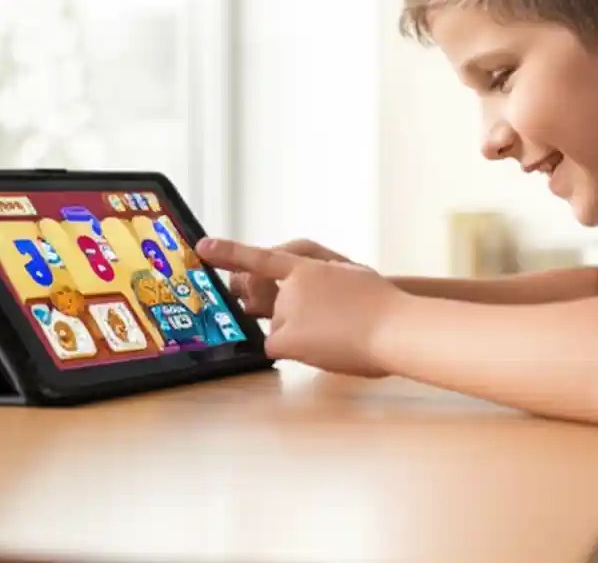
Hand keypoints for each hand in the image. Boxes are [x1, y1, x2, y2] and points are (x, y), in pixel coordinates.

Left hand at [197, 238, 400, 376]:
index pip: (261, 258)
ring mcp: (285, 311)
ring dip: (302, 336)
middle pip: (276, 308)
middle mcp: (290, 286)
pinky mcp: (284, 336)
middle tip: (331, 323)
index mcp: (308, 267)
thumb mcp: (353, 276)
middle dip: (294, 318)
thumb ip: (324, 280)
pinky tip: (324, 347)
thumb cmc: (384, 307)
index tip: (203, 246)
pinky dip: (296, 350)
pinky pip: (277, 347)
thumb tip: (308, 300)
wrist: (394, 327)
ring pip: (280, 329)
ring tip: (339, 335)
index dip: (230, 252)